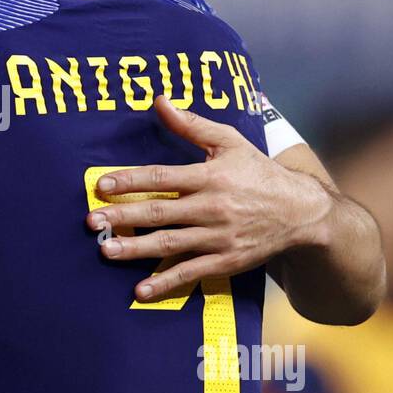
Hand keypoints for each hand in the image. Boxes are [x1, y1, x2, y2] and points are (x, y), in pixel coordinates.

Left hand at [85, 95, 331, 302]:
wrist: (300, 212)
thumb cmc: (258, 172)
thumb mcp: (230, 142)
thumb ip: (192, 125)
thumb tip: (160, 102)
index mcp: (210, 176)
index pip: (162, 177)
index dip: (130, 180)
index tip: (101, 186)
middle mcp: (211, 207)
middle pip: (160, 212)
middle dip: (123, 216)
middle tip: (92, 222)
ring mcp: (217, 237)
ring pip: (170, 243)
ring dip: (136, 248)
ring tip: (106, 251)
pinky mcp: (224, 261)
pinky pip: (190, 272)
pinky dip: (165, 282)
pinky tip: (140, 290)